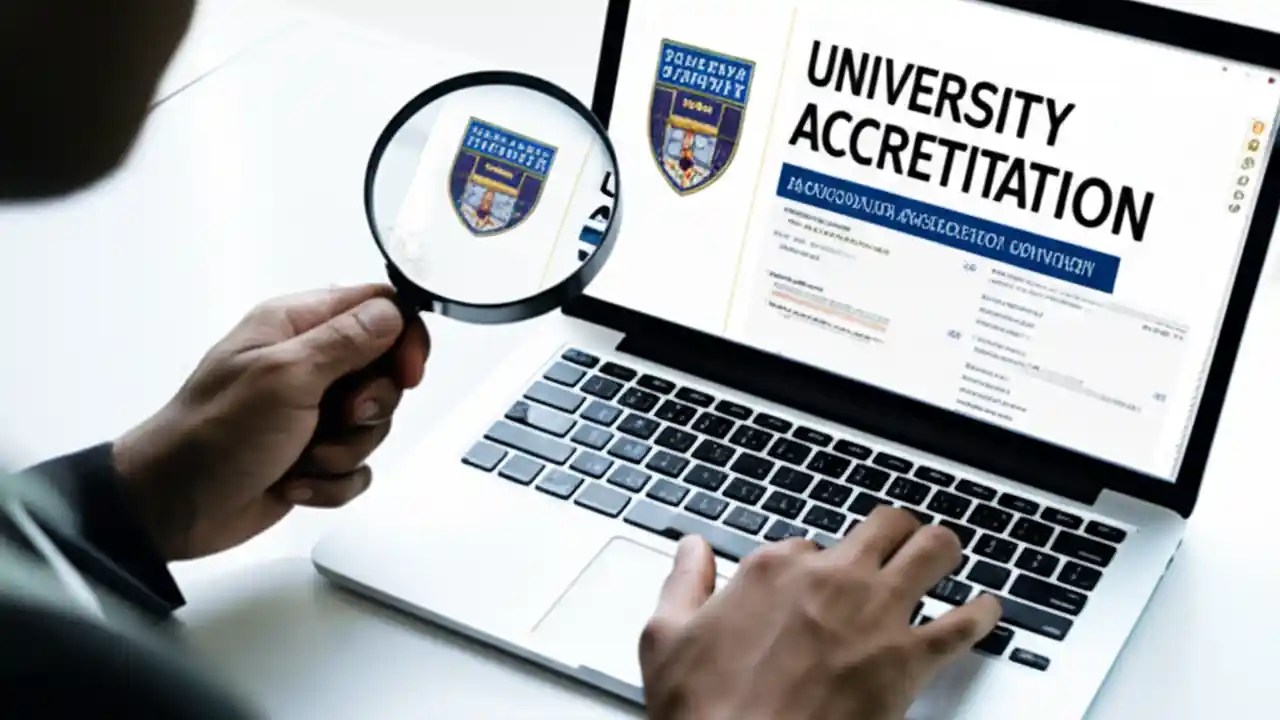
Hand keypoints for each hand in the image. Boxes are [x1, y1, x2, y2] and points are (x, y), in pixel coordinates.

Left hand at [112, 284, 429, 560]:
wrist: (170, 506)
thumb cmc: (211, 435)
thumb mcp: (284, 376)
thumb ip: (345, 341)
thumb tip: (392, 312)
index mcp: (295, 326)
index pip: (378, 308)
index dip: (403, 339)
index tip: (407, 373)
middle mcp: (307, 363)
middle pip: (385, 372)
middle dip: (372, 406)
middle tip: (340, 417)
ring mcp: (311, 411)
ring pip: (374, 425)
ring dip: (346, 450)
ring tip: (303, 455)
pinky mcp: (313, 455)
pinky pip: (357, 467)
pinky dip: (333, 482)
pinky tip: (294, 481)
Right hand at [640, 507, 1001, 719]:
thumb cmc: (705, 711)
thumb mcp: (666, 637)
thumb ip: (683, 583)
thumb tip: (691, 549)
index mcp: (773, 569)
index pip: (810, 542)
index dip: (816, 562)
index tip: (816, 582)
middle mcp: (830, 578)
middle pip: (883, 526)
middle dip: (894, 532)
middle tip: (900, 542)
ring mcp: (873, 614)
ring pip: (932, 550)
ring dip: (942, 550)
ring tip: (946, 555)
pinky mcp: (906, 660)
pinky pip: (962, 624)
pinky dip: (982, 614)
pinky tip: (988, 611)